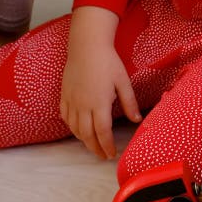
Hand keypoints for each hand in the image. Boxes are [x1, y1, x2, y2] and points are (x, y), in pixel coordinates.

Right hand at [60, 7, 140, 159]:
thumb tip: (137, 120)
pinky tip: (78, 130)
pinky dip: (71, 127)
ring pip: (75, 128)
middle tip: (102, 156)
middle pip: (87, 135)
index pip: (103, 132)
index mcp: (99, 103)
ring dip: (83, 140)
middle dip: (95, 148)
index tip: (111, 154)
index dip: (107, 146)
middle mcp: (83, 105)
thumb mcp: (123, 82)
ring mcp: (71, 101)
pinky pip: (65, 117)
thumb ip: (129, 103)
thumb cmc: (108, 62)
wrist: (86, 46)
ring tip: (92, 145)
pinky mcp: (64, 95)